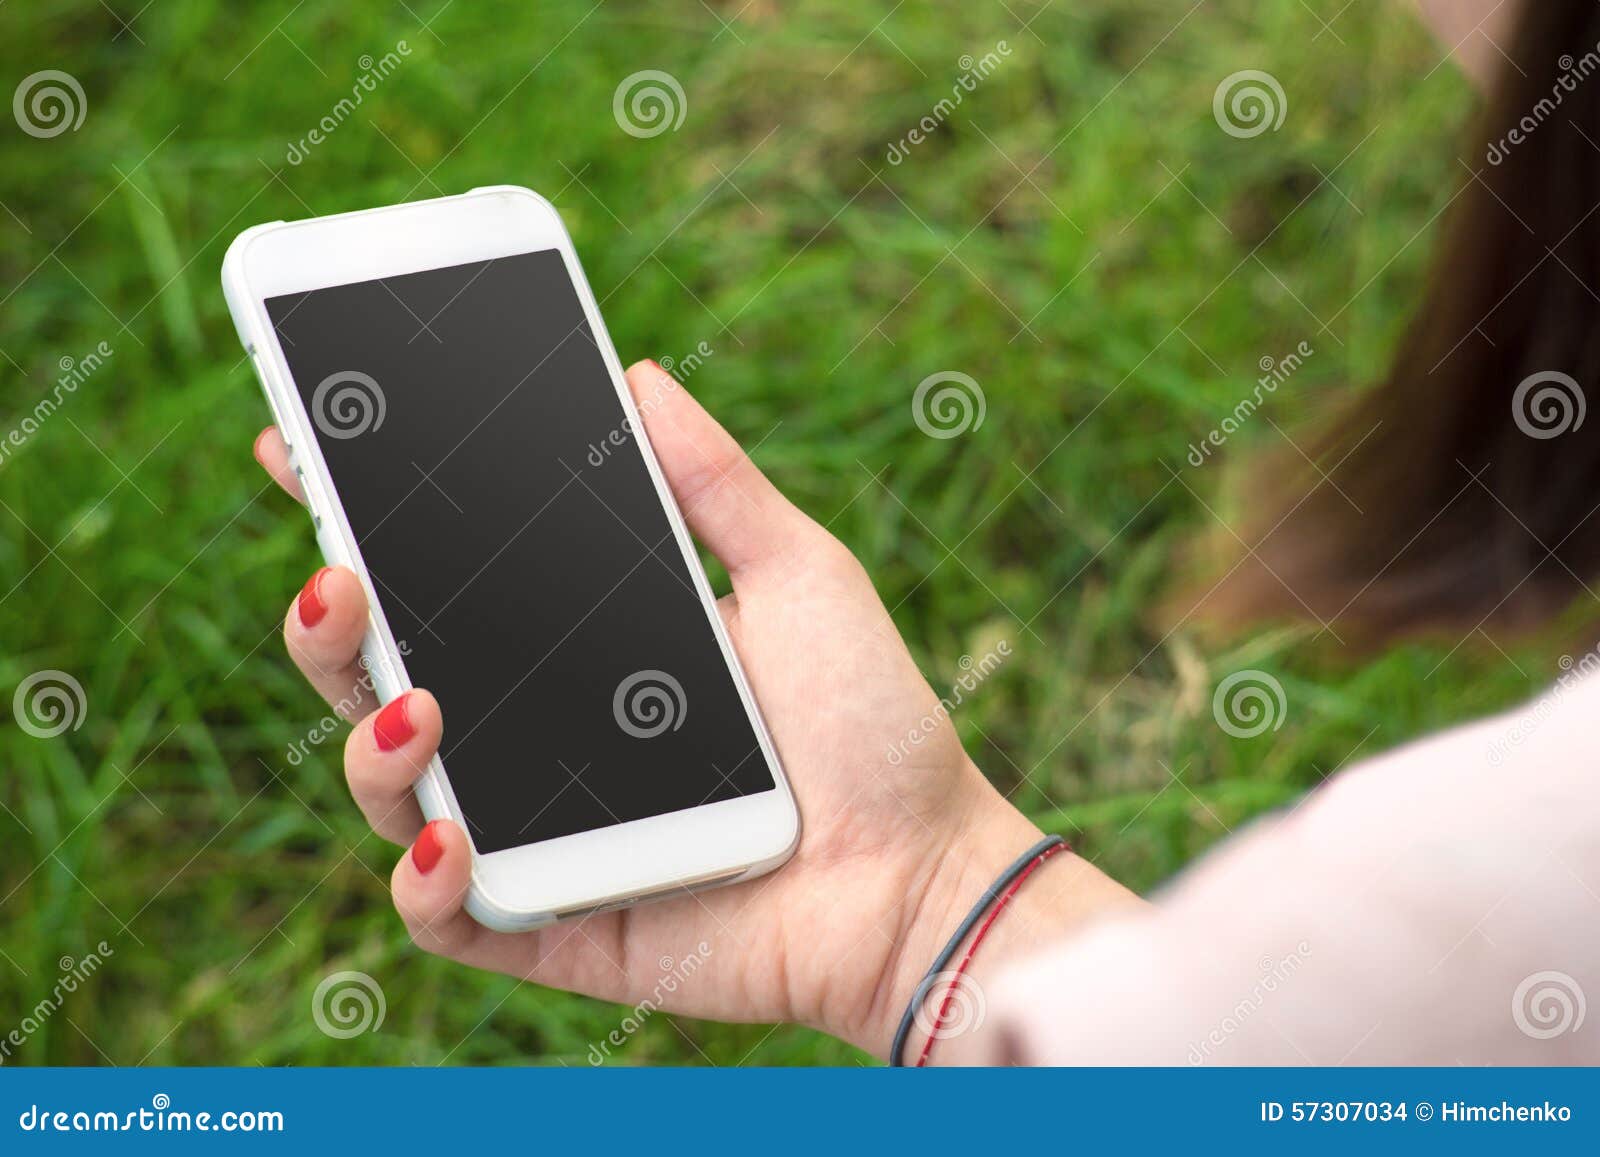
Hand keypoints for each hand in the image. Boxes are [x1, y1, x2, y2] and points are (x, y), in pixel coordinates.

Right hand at [255, 360, 1134, 1058]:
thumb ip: (716, 483)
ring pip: (394, 792)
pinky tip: (451, 837)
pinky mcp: (553, 926)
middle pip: (386, 676)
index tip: (299, 445)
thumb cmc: (871, 723)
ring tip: (413, 702)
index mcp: (581, 645)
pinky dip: (425, 881)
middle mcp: (540, 734)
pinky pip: (446, 915)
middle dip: (332, 627)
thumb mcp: (800, 576)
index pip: (446, 578)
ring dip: (368, 744)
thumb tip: (638, 373)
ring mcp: (537, 832)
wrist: (921, 873)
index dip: (361, 517)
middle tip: (339, 575)